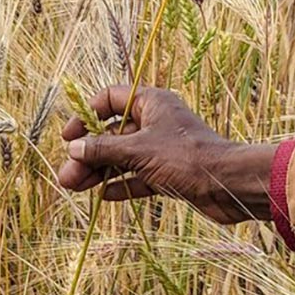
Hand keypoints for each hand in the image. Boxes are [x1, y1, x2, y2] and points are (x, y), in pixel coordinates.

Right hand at [55, 86, 276, 225]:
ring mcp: (162, 149)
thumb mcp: (137, 151)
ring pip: (123, 158)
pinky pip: (138, 177)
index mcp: (151, 103)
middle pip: (113, 134)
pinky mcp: (169, 173)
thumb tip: (74, 149)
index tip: (69, 136)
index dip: (87, 115)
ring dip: (99, 172)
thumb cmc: (185, 157)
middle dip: (89, 154)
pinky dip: (122, 185)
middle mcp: (155, 123)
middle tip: (66, 175)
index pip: (110, 99)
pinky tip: (103, 196)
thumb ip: (103, 149)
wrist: (228, 185)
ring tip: (74, 187)